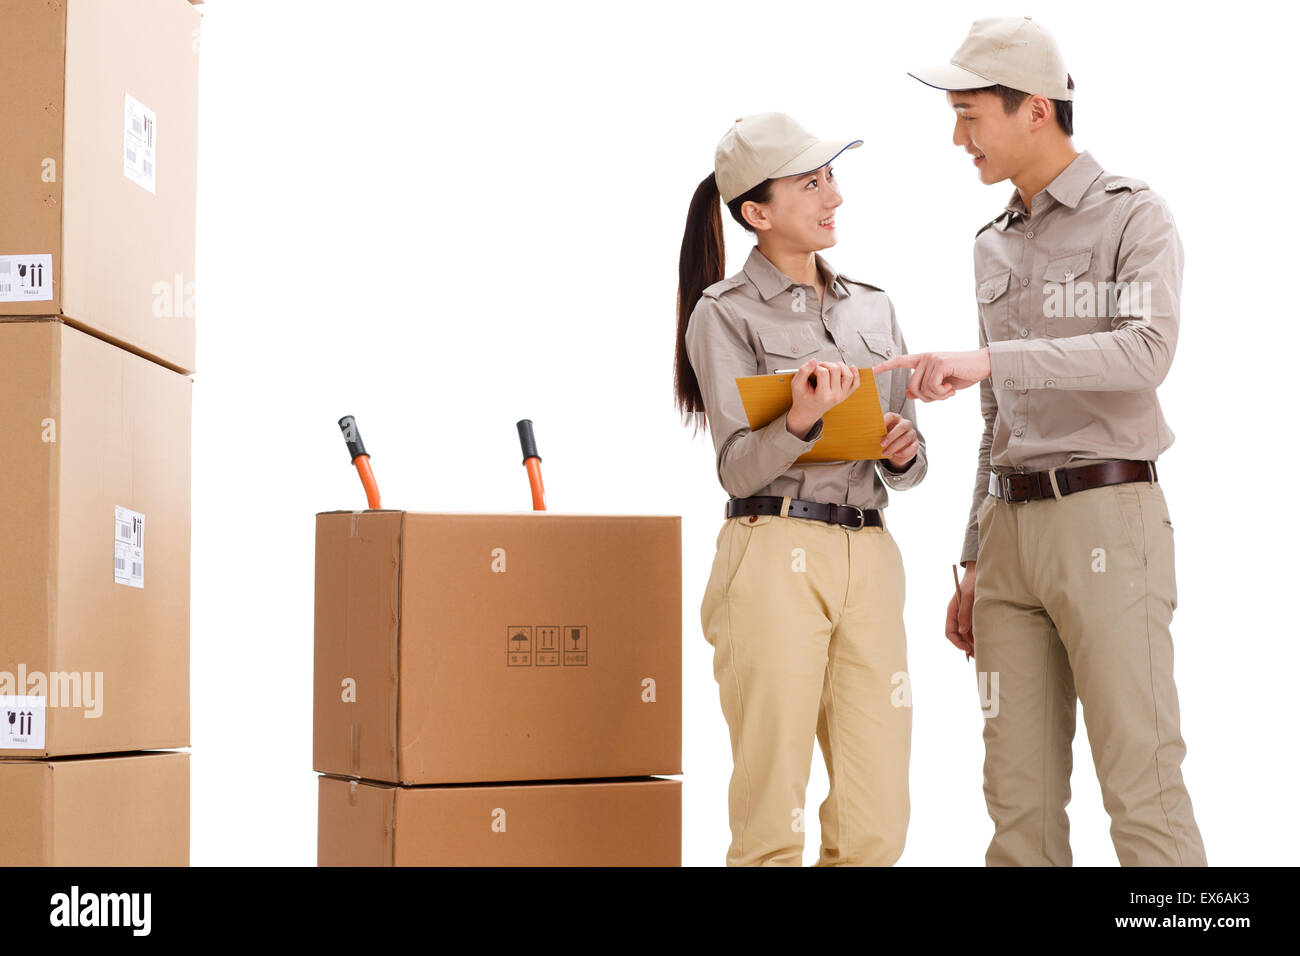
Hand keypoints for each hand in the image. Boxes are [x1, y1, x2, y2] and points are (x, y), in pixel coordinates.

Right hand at [787, 359, 858, 435]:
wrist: (808, 412)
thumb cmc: (802, 399)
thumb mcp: (796, 385)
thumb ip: (803, 371)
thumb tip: (814, 361)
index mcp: (823, 396)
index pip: (823, 372)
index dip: (815, 367)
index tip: (811, 370)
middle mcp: (835, 396)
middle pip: (836, 370)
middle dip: (826, 364)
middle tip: (818, 368)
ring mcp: (842, 395)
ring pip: (848, 374)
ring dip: (839, 366)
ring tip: (830, 368)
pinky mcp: (846, 394)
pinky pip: (855, 383)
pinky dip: (855, 374)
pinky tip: (851, 368)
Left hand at [873, 348, 990, 401]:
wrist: (983, 364)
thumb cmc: (963, 374)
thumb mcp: (942, 384)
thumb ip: (925, 388)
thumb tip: (909, 395)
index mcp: (923, 360)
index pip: (900, 361)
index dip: (886, 366)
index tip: (872, 370)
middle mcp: (925, 357)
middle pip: (912, 387)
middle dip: (926, 397)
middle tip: (943, 394)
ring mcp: (931, 359)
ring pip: (922, 390)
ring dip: (937, 396)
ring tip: (949, 389)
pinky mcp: (940, 364)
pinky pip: (932, 388)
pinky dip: (942, 393)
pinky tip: (952, 388)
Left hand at [880, 412, 917, 467]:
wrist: (896, 449)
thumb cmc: (886, 439)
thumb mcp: (881, 434)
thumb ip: (876, 432)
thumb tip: (863, 433)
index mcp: (895, 418)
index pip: (891, 416)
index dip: (884, 421)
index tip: (877, 428)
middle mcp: (905, 424)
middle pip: (900, 428)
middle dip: (890, 436)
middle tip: (881, 444)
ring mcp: (912, 433)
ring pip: (905, 438)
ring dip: (894, 447)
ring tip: (884, 453)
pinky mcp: (915, 444)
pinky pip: (912, 448)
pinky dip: (903, 452)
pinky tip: (896, 455)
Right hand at [945, 561, 975, 656]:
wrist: (980, 573)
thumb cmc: (972, 583)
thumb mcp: (968, 597)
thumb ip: (965, 613)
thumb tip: (963, 632)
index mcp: (952, 612)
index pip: (950, 632)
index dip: (957, 643)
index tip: (967, 649)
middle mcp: (957, 616)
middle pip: (958, 636)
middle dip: (966, 646)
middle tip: (976, 655)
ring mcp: (965, 616)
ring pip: (966, 634)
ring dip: (972, 643)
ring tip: (982, 651)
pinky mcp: (973, 615)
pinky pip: (973, 629)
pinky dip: (978, 636)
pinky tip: (986, 641)